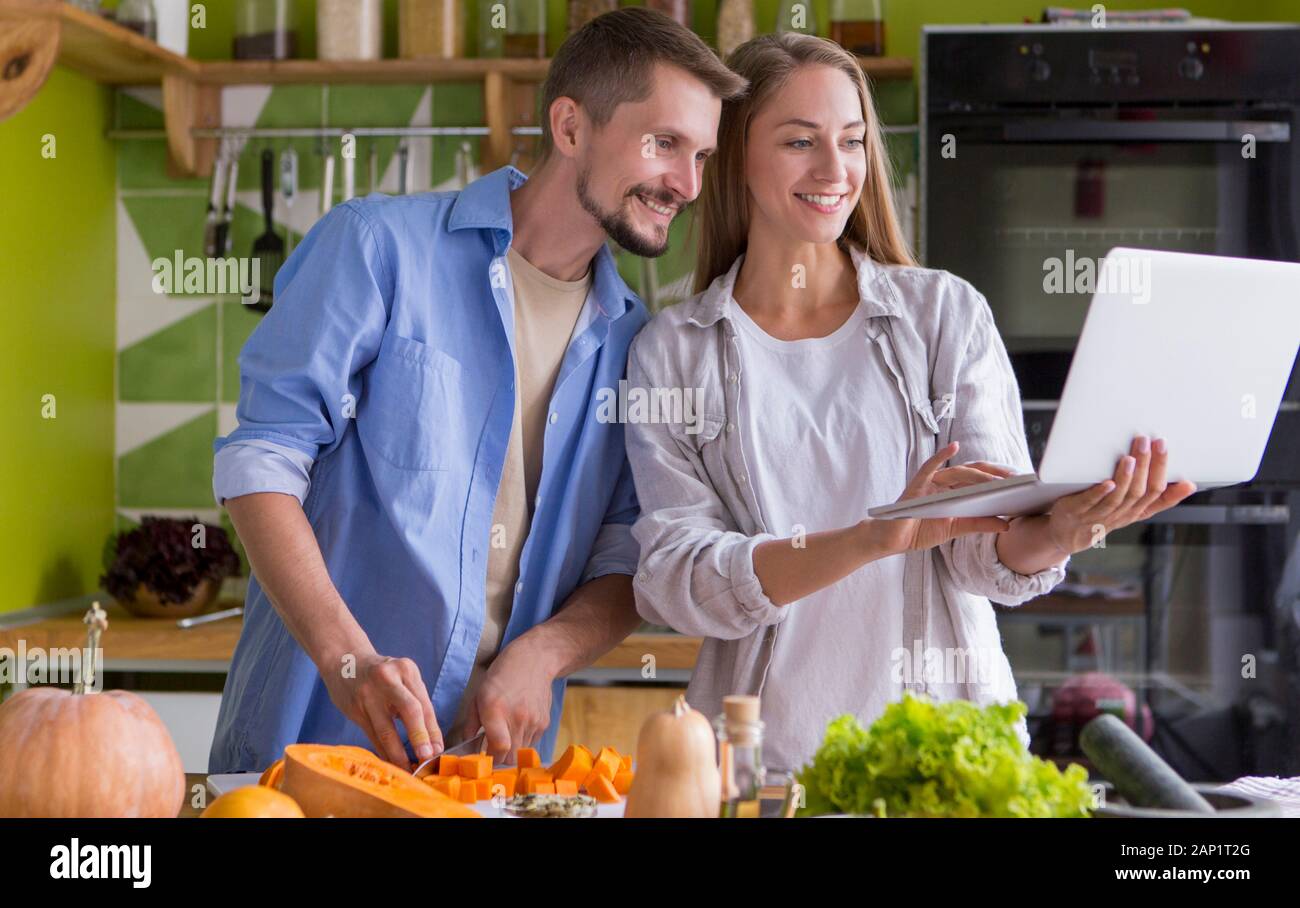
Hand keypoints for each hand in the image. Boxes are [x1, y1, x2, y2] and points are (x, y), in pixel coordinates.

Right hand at [321, 649, 441, 767]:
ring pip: (386, 730)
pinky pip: (371, 735)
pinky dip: (382, 751)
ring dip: (398, 753)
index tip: (438, 750)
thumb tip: (431, 741)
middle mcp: (388, 679)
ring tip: (408, 768)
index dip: (433, 730)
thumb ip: (415, 702)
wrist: (344, 661)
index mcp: (406, 670)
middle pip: (409, 710)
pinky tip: (390, 762)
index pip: (424, 704)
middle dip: (420, 736)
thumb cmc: (381, 675)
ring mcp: (368, 694)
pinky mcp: (354, 708)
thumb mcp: (402, 677)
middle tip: (426, 757)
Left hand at [464, 634, 555, 764]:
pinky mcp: (544, 723)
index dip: (491, 758)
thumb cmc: (502, 676)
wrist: (535, 661)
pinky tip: (519, 724)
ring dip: (512, 749)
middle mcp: (517, 718)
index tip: (484, 755)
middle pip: (511, 757)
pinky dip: (523, 740)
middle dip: (500, 758)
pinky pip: (531, 742)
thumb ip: (471, 723)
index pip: (499, 747)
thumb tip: (468, 744)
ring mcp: (534, 722)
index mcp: (496, 710)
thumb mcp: (478, 695)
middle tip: (493, 749)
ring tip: (507, 732)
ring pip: (521, 752)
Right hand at [865, 441, 1013, 556]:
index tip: (1023, 481)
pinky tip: (953, 445)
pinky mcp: (917, 484)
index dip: (1000, 478)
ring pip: (959, 471)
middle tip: (1018, 478)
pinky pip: (929, 466)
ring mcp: (930, 482)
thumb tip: (1006, 524)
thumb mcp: (956, 529)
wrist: (893, 540)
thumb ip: (979, 524)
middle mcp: (944, 483)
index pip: (980, 480)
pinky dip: (940, 455)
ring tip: (1000, 479)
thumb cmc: (919, 531)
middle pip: (973, 473)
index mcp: (954, 492)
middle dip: (996, 474)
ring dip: (980, 474)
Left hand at [1045, 435, 1196, 554]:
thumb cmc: (1103, 514)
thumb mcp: (1132, 508)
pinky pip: (1090, 503)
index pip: (1157, 494)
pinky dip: (1100, 493)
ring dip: (1126, 477)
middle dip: (1147, 466)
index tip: (1170, 454)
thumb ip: (1157, 496)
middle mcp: (1120, 514)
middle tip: (1150, 442)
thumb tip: (1189, 483)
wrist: (1067, 533)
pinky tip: (1107, 482)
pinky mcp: (1076, 512)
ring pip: (1118, 498)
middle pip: (1139, 492)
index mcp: (1135, 512)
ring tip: (1131, 457)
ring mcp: (1098, 515)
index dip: (1166, 476)